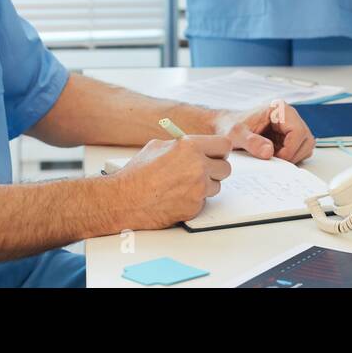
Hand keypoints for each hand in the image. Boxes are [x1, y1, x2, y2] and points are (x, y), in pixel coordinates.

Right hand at [110, 134, 231, 227]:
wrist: (125, 200)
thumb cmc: (137, 174)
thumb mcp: (157, 146)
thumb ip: (181, 145)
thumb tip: (194, 146)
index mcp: (190, 147)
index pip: (224, 145)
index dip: (220, 151)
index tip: (216, 154)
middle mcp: (198, 167)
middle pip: (226, 168)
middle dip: (216, 170)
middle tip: (204, 171)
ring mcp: (198, 189)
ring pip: (216, 187)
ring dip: (205, 186)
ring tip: (183, 185)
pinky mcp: (195, 207)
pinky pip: (203, 202)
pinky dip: (194, 200)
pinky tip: (177, 197)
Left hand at [215, 101, 314, 163]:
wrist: (224, 126)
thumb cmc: (230, 126)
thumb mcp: (236, 135)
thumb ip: (251, 142)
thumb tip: (268, 152)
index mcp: (279, 109)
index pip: (298, 131)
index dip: (289, 149)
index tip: (274, 158)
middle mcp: (288, 115)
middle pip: (306, 139)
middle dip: (292, 154)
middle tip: (274, 160)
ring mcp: (290, 126)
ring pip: (306, 145)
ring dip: (293, 157)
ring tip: (274, 159)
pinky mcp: (289, 136)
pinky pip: (300, 150)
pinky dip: (291, 157)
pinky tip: (275, 157)